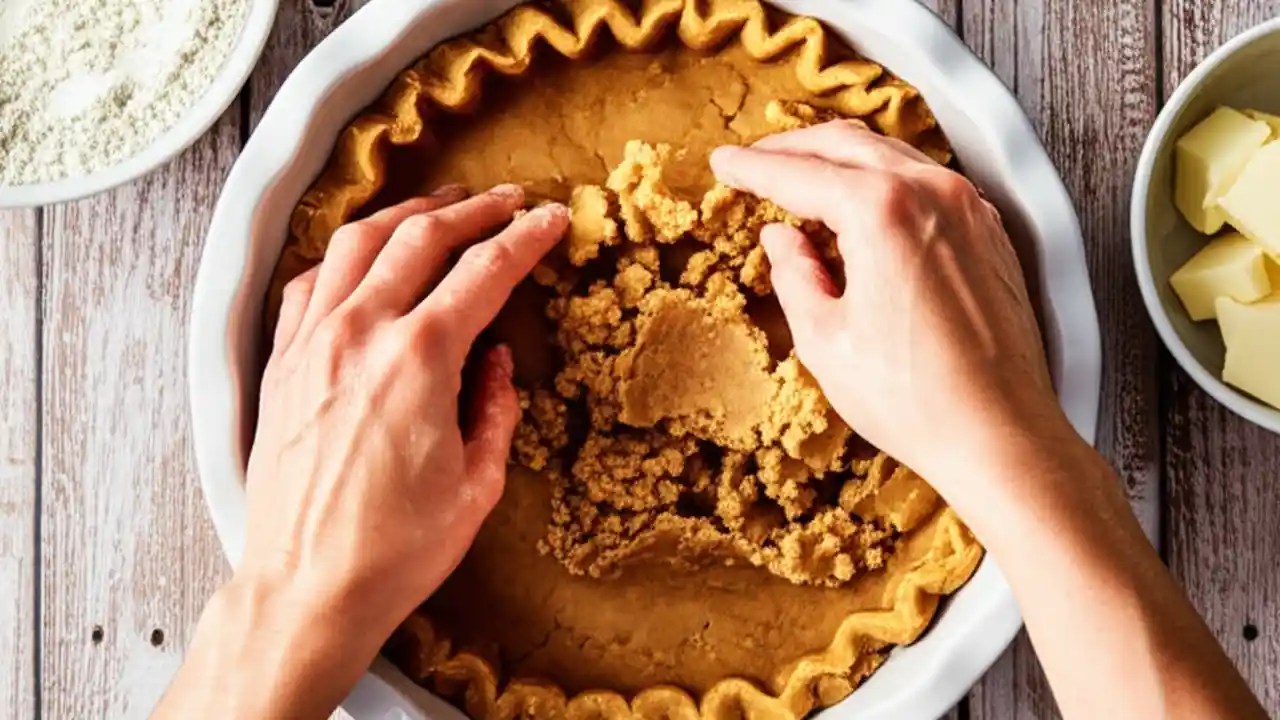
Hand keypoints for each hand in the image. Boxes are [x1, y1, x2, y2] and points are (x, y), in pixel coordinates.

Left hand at [242, 184, 566, 636]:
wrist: (306, 588)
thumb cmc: (396, 548)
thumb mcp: (478, 484)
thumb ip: (497, 408)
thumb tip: (499, 362)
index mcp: (420, 358)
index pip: (484, 271)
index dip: (525, 239)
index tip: (549, 220)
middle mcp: (361, 333)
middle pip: (421, 236)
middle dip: (473, 209)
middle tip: (506, 199)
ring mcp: (312, 343)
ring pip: (358, 243)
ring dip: (406, 213)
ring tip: (440, 205)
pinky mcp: (281, 363)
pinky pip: (309, 281)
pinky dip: (343, 254)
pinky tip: (363, 255)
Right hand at [710, 121, 1072, 516]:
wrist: (1000, 435)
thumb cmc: (917, 399)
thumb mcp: (826, 340)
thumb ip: (795, 276)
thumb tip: (783, 242)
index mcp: (883, 211)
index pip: (800, 174)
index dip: (752, 168)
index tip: (725, 163)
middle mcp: (932, 193)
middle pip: (847, 146)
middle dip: (794, 148)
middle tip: (756, 161)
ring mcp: (968, 209)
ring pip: (891, 156)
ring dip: (841, 159)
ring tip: (804, 178)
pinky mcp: (988, 233)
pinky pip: (926, 183)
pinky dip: (884, 180)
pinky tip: (862, 207)